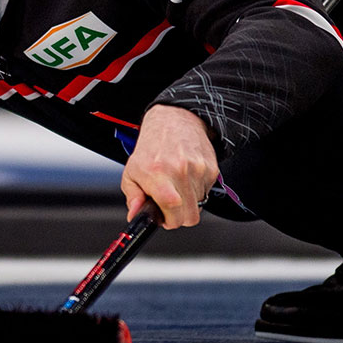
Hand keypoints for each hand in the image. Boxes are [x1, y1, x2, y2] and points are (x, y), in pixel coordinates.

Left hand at [120, 104, 218, 229]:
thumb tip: (135, 215)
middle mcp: (180, 172)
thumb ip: (133, 197)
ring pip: (198, 206)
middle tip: (168, 204)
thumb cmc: (151, 147)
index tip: (163, 217)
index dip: (168, 222)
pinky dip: (196, 190)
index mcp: (158, 175)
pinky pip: (206, 193)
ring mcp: (198, 170)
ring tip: (176, 184)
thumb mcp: (131, 172)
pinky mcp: (211, 169)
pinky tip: (186, 176)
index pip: (173, 214)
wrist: (173, 121)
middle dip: (179, 216)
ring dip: (188, 201)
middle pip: (190, 217)